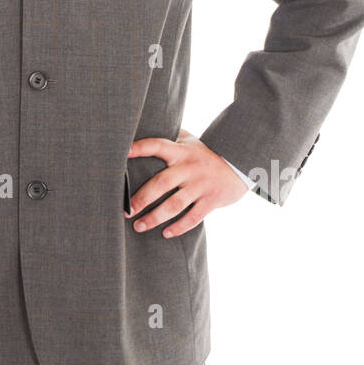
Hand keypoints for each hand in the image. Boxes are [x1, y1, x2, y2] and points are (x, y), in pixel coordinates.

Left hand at [126, 129, 248, 236]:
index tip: (123, 153)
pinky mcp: (212, 200)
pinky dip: (179, 227)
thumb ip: (169, 140)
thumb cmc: (205, 153)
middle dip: (142, 199)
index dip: (141, 148)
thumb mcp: (189, 142)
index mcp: (181, 151)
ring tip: (139, 226)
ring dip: (155, 218)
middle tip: (126, 211)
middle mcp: (190, 168)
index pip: (158, 146)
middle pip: (162, 183)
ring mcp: (201, 185)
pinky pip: (193, 217)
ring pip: (175, 204)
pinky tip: (166, 234)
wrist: (240, 163)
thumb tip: (143, 130)